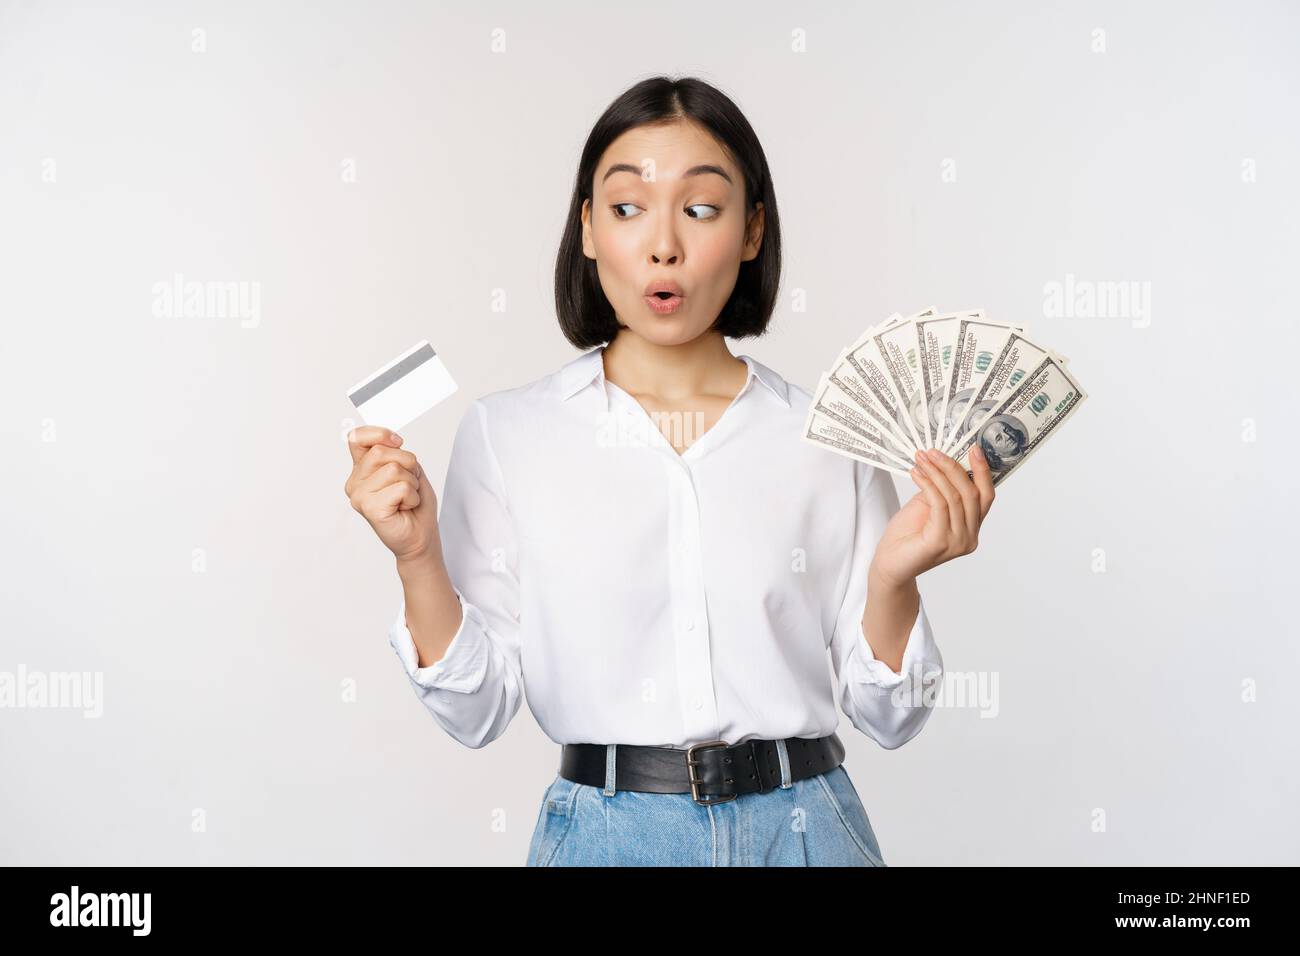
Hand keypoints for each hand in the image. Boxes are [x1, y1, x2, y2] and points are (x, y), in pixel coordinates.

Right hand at [344, 426, 440, 564]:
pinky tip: (405, 507)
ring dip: (411, 482)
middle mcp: (355, 482)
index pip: (357, 438)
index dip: (380, 434)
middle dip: (407, 464)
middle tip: (408, 483)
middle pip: (380, 451)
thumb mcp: (408, 468)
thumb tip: (389, 440)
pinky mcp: (369, 508)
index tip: (398, 442)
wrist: (421, 535)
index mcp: (361, 469)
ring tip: (406, 497)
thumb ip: (394, 451)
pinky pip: (400, 488)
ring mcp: (359, 496)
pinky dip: (412, 496)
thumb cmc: (414, 504)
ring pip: (393, 469)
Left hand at [869, 446, 995, 588]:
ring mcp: (957, 542)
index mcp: (971, 527)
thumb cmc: (907, 536)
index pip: (986, 496)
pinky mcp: (940, 542)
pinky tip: (916, 473)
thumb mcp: (928, 506)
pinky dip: (927, 484)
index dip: (982, 471)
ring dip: (936, 473)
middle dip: (953, 467)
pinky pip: (939, 504)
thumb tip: (947, 462)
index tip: (974, 448)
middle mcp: (970, 537)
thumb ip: (943, 490)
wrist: (889, 563)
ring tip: (921, 459)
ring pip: (955, 497)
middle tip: (934, 451)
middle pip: (971, 493)